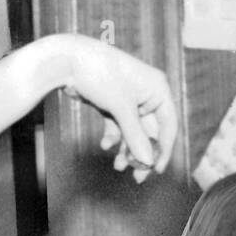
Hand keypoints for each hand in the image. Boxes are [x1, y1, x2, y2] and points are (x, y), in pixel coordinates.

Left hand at [54, 35, 177, 182]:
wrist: (67, 59)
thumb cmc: (100, 75)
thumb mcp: (120, 107)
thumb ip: (135, 136)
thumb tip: (149, 162)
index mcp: (158, 89)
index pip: (168, 125)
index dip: (164, 150)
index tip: (156, 170)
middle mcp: (146, 94)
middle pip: (150, 132)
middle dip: (142, 154)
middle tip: (138, 177)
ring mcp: (129, 99)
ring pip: (133, 132)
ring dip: (127, 149)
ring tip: (118, 166)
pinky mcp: (112, 103)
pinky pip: (118, 126)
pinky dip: (113, 137)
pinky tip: (105, 145)